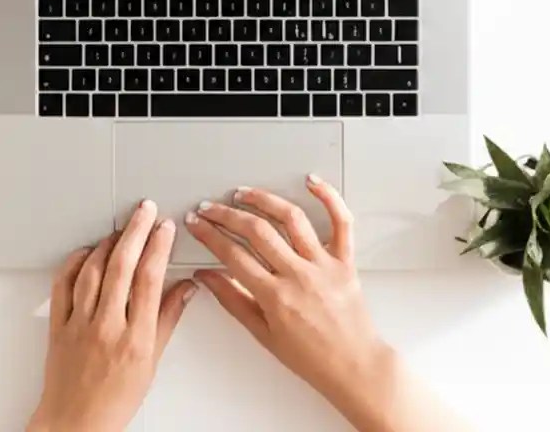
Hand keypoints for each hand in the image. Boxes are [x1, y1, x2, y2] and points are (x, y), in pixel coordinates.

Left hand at [29, 201, 196, 431]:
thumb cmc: (115, 400)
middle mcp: (106, 327)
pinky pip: (62, 285)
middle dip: (135, 231)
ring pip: (91, 271)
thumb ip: (167, 320)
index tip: (165, 228)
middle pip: (121, 266)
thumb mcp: (152, 363)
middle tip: (144, 210)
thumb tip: (185, 290)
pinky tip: (85, 251)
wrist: (76, 423)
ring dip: (107, 243)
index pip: (150, 279)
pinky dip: (73, 263)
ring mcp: (79, 324)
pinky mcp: (58, 326)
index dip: (159, 247)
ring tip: (120, 228)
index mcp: (136, 338)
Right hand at [185, 176, 399, 431]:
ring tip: (243, 193)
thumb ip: (232, 300)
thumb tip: (206, 276)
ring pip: (291, 218)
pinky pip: (341, 222)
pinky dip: (329, 198)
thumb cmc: (311, 357)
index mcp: (275, 297)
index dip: (209, 235)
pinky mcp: (345, 261)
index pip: (232, 254)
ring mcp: (324, 265)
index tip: (196, 224)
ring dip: (263, 200)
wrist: (354, 366)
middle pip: (256, 231)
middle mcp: (299, 275)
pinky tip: (312, 182)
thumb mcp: (262, 334)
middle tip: (209, 208)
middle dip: (226, 214)